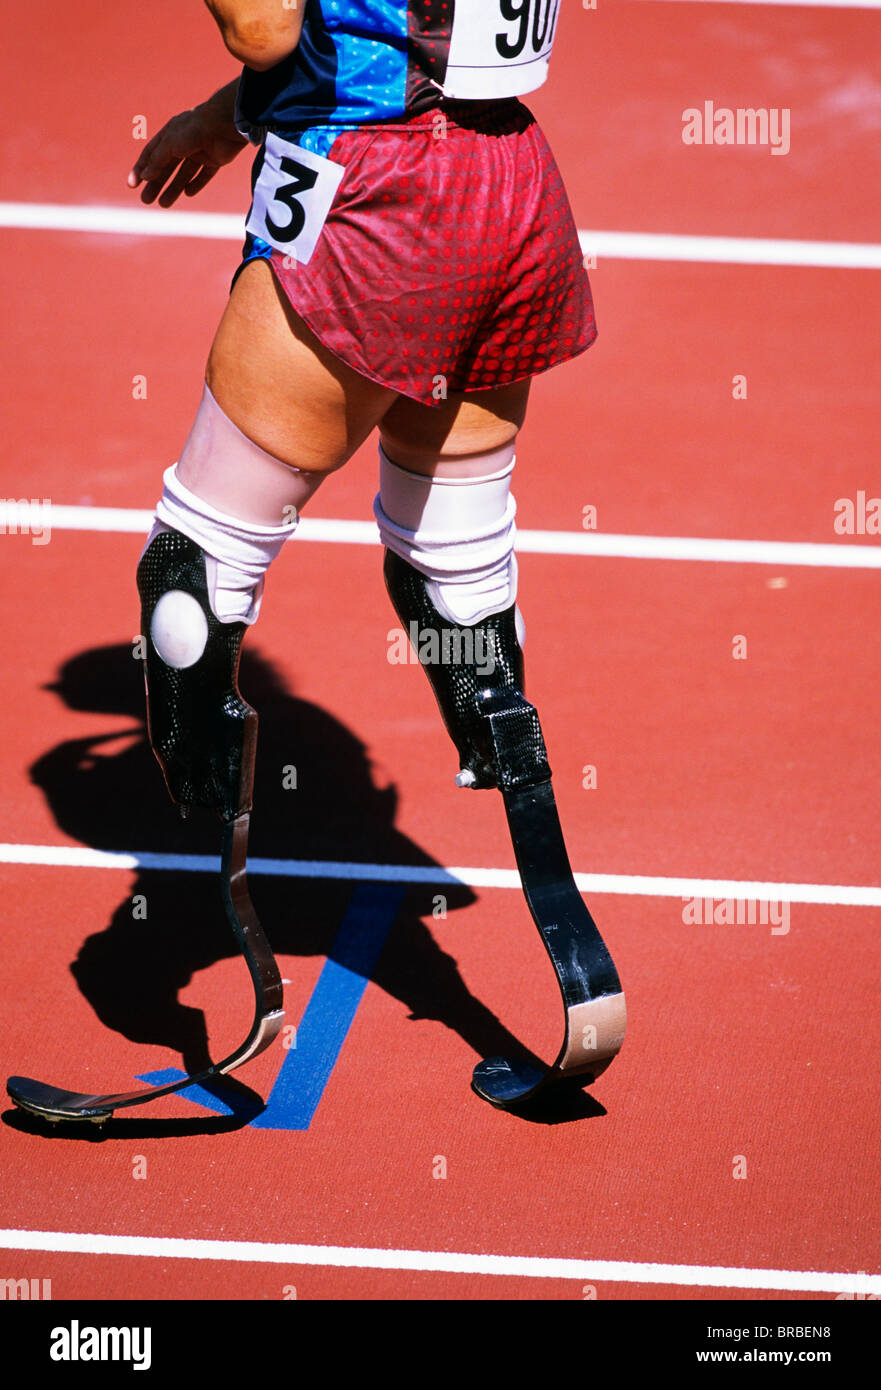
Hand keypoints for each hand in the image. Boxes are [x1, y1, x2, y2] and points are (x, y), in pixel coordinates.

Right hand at [127, 98, 247, 206]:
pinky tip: (188, 193)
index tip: (132, 185)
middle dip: (156, 184)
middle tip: (146, 200)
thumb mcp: (170, 145)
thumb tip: (145, 176)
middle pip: (166, 167)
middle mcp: (184, 142)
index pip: (151, 154)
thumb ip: (157, 161)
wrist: (224, 124)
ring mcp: (200, 151)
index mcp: (170, 134)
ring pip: (184, 173)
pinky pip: (204, 174)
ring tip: (163, 204)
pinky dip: (197, 184)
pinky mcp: (215, 159)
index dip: (141, 169)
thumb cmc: (193, 129)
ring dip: (173, 189)